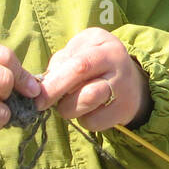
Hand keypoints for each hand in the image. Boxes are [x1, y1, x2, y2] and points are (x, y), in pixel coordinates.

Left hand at [38, 28, 152, 131]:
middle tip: (40, 104)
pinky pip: (95, 122)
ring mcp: (125, 88)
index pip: (78, 65)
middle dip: (56, 95)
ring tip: (68, 104)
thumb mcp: (81, 50)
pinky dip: (83, 120)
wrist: (132, 80)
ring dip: (69, 108)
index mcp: (104, 46)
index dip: (54, 81)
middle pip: (84, 84)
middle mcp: (118, 64)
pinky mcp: (125, 110)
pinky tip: (86, 111)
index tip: (36, 94)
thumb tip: (42, 82)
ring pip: (88, 102)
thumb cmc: (96, 62)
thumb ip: (61, 62)